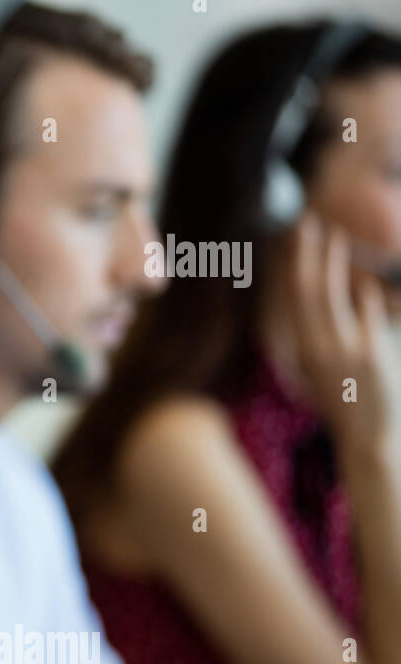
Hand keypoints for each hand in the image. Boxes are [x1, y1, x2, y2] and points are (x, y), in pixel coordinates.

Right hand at [288, 214, 398, 453]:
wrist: (368, 438)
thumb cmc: (350, 404)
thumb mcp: (332, 369)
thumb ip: (340, 333)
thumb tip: (359, 295)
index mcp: (304, 348)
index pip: (295, 299)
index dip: (294, 268)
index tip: (297, 242)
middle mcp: (315, 345)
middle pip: (305, 290)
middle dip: (305, 254)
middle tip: (307, 225)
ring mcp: (339, 348)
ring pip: (328, 295)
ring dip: (330, 262)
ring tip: (333, 236)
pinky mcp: (366, 353)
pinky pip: (366, 313)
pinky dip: (366, 298)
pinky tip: (367, 285)